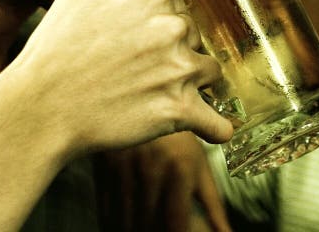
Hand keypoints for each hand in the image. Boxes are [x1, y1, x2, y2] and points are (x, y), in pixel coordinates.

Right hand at [0, 0, 232, 158]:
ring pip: (209, 73)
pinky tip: (219, 131)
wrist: (38, 109)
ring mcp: (180, 70)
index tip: (142, 40)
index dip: (161, 24)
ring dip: (193, 83)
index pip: (180, 7)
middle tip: (142, 70)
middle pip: (194, 39)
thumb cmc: (53, 50)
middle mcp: (173, 29)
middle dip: (176, 52)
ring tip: (163, 95)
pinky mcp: (179, 110)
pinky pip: (217, 123)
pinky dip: (217, 129)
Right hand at [96, 132, 230, 231]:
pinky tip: (117, 223)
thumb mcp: (198, 164)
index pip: (176, 221)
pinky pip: (106, 205)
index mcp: (182, 167)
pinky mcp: (106, 164)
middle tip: (155, 230)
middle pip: (149, 223)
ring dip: (131, 228)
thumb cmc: (177, 138)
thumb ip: (212, 203)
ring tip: (138, 229)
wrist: (145, 100)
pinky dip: (111, 219)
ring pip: (124, 218)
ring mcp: (128, 165)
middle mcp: (154, 167)